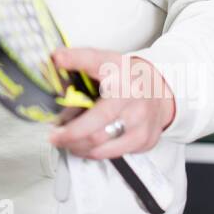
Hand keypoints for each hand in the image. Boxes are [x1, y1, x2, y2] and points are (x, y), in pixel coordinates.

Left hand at [48, 47, 174, 159]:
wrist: (159, 90)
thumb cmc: (126, 78)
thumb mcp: (104, 62)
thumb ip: (79, 61)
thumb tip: (54, 61)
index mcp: (119, 73)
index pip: (94, 61)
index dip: (74, 59)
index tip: (57, 59)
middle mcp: (132, 97)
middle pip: (95, 122)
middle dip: (69, 134)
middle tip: (55, 135)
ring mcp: (141, 121)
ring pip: (101, 144)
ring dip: (78, 146)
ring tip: (67, 141)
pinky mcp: (145, 140)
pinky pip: (112, 153)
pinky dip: (93, 152)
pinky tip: (86, 145)